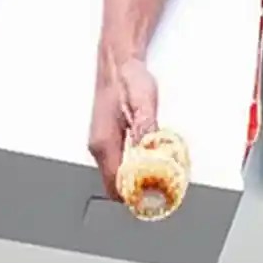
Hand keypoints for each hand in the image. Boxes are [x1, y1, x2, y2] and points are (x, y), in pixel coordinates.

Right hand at [88, 54, 159, 200]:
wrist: (118, 65)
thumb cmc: (128, 81)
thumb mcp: (144, 102)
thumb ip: (146, 127)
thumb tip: (150, 149)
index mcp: (105, 143)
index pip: (116, 184)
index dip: (136, 195)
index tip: (155, 197)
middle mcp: (99, 148)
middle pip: (115, 186)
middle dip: (139, 191)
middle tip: (163, 190)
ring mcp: (102, 146)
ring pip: (117, 177)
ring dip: (137, 181)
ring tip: (160, 178)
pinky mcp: (108, 142)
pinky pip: (119, 166)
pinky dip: (134, 171)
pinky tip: (150, 165)